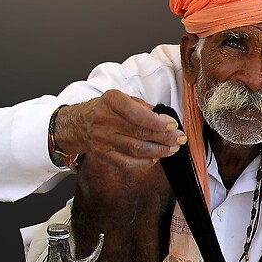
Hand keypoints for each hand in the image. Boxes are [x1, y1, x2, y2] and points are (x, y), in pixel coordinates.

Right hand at [54, 90, 186, 167]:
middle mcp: (104, 120)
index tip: (173, 125)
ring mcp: (102, 139)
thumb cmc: (108, 109)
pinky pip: (128, 162)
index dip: (157, 122)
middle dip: (165, 137)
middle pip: (139, 133)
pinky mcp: (103, 155)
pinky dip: (145, 162)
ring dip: (159, 151)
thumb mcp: (123, 99)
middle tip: (180, 138)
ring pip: (136, 149)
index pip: (137, 114)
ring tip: (173, 149)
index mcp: (111, 101)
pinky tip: (156, 157)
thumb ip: (144, 108)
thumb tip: (167, 122)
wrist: (81, 123)